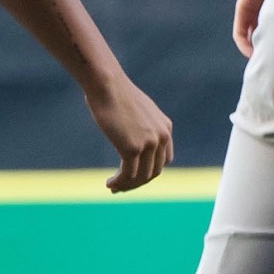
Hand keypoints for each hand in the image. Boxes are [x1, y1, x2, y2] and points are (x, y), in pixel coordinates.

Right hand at [85, 73, 173, 192]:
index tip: (135, 176)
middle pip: (155, 170)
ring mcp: (149, 143)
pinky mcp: (132, 148)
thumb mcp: (137, 110)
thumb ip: (141, 125)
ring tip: (113, 188)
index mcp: (166, 128)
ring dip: (128, 185)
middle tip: (122, 187)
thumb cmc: (116, 94)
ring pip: (142, 176)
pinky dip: (119, 182)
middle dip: (139, 182)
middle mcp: (162, 136)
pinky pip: (128, 174)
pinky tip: (109, 184)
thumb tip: (131, 136)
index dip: (150, 171)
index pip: (164, 159)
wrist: (107, 85)